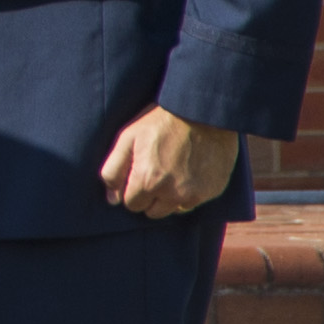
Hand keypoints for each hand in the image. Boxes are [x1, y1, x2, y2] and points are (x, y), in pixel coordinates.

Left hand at [99, 104, 241, 218]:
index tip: (137, 174)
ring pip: (173, 210)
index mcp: (147, 181)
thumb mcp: (127, 138)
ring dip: (168, 198)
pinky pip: (193, 203)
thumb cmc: (160, 122)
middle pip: (152, 211)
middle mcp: (172, 194)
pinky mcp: (211, 191)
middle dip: (149, 197)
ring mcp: (194, 194)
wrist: (202, 112)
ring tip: (170, 172)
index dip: (132, 190)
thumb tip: (112, 199)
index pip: (132, 204)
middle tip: (154, 172)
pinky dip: (188, 193)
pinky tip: (188, 172)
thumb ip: (113, 171)